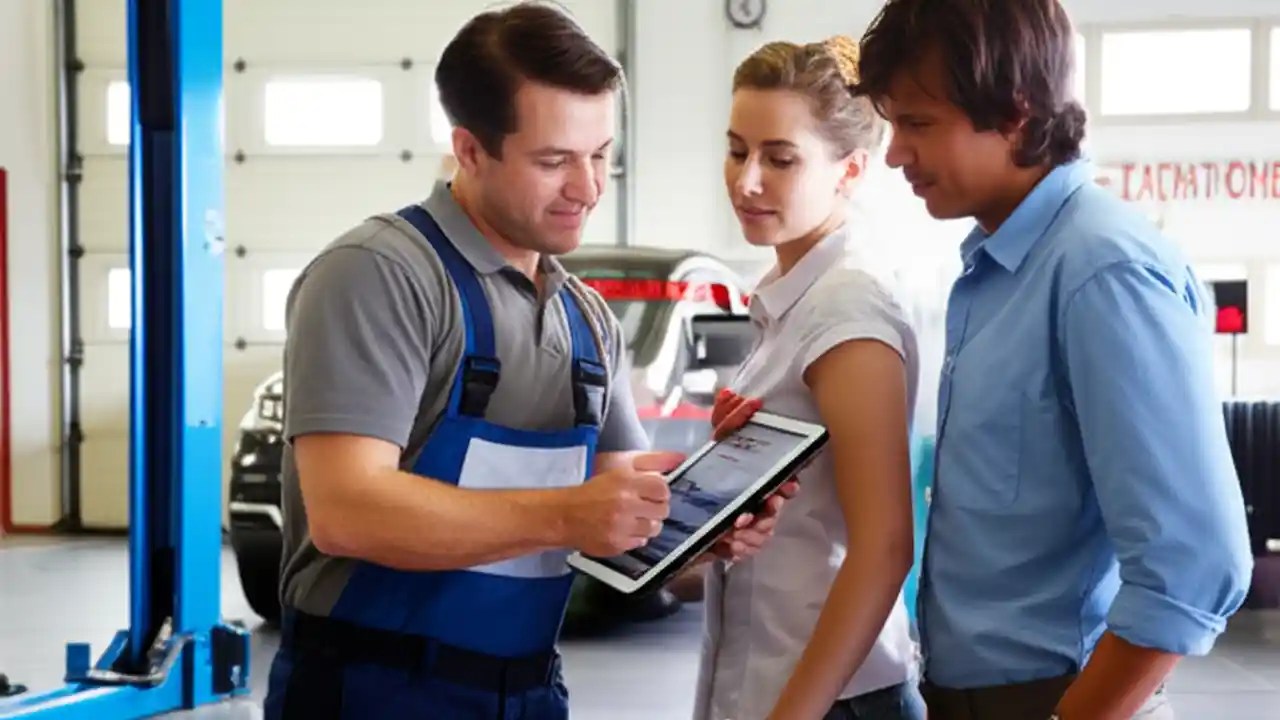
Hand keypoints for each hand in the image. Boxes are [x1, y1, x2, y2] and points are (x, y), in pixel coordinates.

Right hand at [562, 451, 681, 556]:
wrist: (565, 515)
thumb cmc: (593, 491)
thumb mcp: (619, 469)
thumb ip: (651, 462)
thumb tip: (679, 457)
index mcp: (626, 482)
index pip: (662, 488)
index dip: (660, 493)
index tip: (653, 494)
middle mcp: (625, 504)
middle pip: (662, 510)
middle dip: (655, 509)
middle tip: (642, 507)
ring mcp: (621, 526)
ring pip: (654, 528)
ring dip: (647, 524)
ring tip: (633, 520)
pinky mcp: (617, 544)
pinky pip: (640, 542)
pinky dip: (634, 537)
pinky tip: (623, 530)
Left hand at [704, 389, 799, 562]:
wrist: (685, 499)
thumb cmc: (710, 466)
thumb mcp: (715, 438)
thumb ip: (724, 416)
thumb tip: (729, 393)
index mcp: (761, 478)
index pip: (785, 483)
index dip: (788, 487)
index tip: (784, 489)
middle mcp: (761, 502)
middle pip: (775, 514)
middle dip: (764, 518)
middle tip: (746, 517)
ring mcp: (752, 524)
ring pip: (763, 535)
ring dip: (749, 536)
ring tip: (732, 531)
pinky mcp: (739, 543)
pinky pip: (749, 551)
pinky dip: (740, 549)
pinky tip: (728, 545)